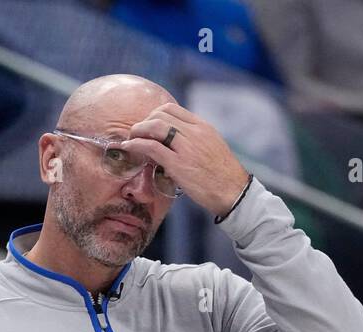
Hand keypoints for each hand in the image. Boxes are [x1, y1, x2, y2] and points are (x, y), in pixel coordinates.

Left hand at [119, 103, 250, 218]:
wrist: (233, 191)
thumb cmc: (222, 174)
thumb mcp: (212, 147)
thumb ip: (195, 140)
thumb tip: (174, 140)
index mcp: (203, 126)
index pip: (172, 109)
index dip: (154, 115)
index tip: (148, 126)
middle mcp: (194, 132)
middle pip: (160, 114)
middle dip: (144, 122)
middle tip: (137, 134)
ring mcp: (186, 147)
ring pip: (154, 126)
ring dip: (138, 130)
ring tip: (131, 139)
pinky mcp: (178, 164)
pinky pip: (151, 147)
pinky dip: (136, 144)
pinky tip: (129, 147)